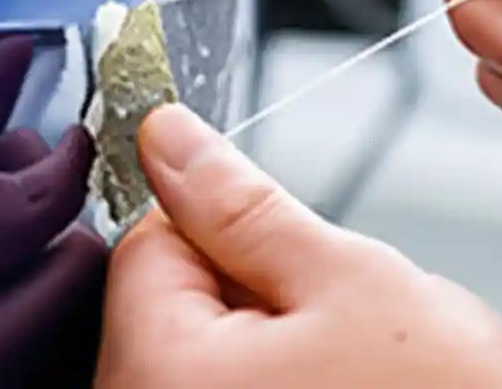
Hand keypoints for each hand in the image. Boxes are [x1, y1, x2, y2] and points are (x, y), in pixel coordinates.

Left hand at [95, 104, 501, 387]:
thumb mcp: (352, 284)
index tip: (275, 229)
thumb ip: (247, 205)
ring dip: (282, 343)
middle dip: (259, 287)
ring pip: (220, 353)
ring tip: (355, 373)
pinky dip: (290, 385)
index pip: (146, 242)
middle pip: (180, 304)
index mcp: (158, 370)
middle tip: (337, 316)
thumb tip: (168, 137)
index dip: (222, 219)